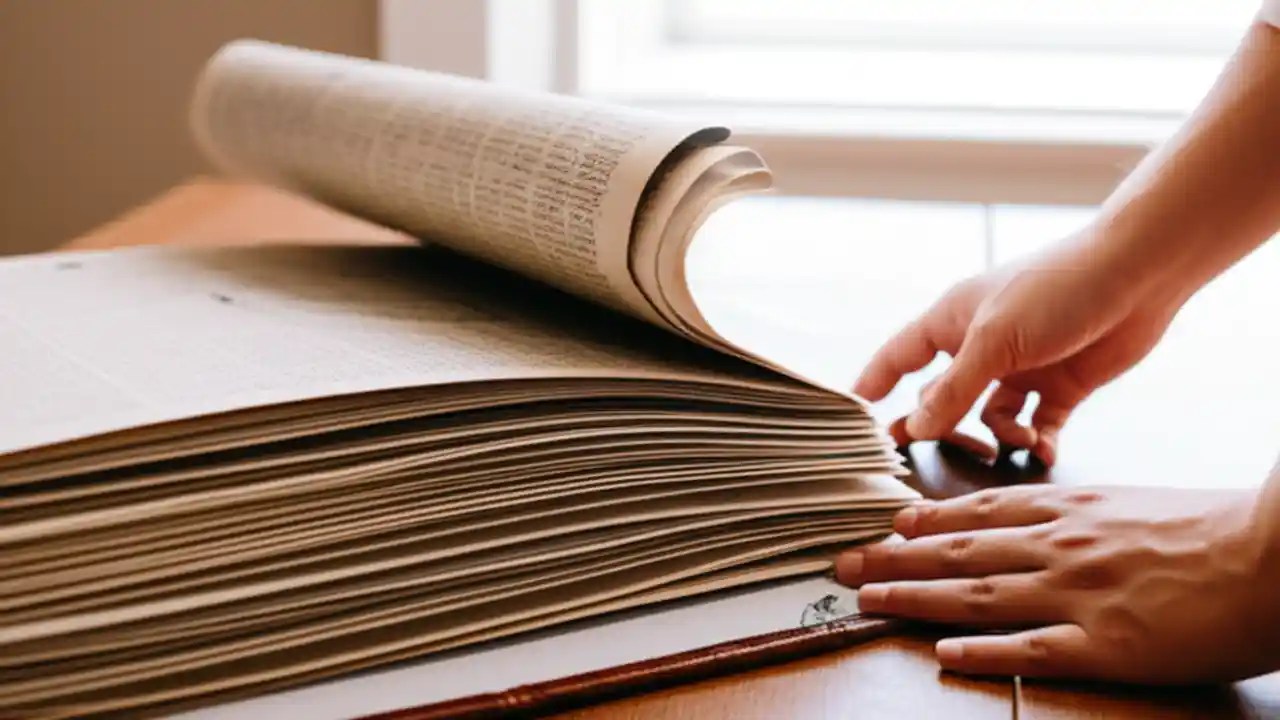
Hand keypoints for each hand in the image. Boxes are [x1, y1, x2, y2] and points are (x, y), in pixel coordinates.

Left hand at [834, 485, 1279, 682]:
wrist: (1271, 555)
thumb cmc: (1208, 527)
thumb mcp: (1128, 502)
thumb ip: (1075, 511)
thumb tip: (1032, 518)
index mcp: (1069, 511)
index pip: (979, 514)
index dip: (926, 520)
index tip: (888, 522)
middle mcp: (1059, 547)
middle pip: (959, 553)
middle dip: (895, 557)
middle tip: (844, 561)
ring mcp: (1078, 595)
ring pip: (977, 595)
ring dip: (915, 597)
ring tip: (868, 598)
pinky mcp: (1106, 645)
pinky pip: (1033, 649)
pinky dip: (984, 651)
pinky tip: (945, 652)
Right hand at [854, 236, 1183, 465]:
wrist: (1139, 274)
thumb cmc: (1057, 289)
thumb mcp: (993, 341)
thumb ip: (953, 389)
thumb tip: (917, 427)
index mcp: (954, 320)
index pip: (900, 356)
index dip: (875, 383)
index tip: (853, 414)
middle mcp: (983, 345)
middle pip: (943, 395)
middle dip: (936, 424)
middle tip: (919, 453)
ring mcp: (1023, 366)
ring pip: (989, 416)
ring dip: (999, 434)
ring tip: (1016, 438)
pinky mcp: (1062, 384)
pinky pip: (1037, 424)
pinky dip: (1037, 440)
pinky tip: (1043, 448)